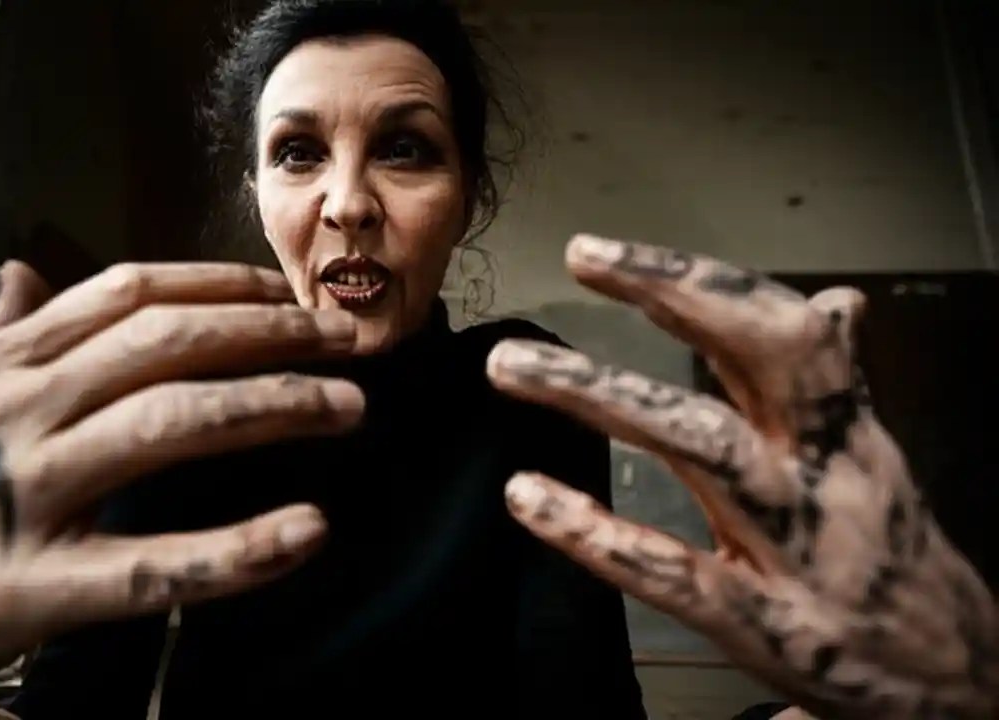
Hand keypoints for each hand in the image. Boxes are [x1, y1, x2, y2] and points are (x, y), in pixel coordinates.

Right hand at [0, 261, 363, 717]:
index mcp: (4, 364)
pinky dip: (238, 549)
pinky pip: (153, 566)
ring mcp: (24, 495)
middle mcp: (16, 412)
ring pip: (170, 427)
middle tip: (346, 340)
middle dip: (269, 335)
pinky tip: (304, 532)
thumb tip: (26, 271)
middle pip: (165, 345)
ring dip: (274, 408)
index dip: (221, 283)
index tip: (288, 291)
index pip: (128, 294)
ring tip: (346, 406)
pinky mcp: (31, 589)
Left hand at [488, 235, 998, 718]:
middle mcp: (827, 475)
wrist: (960, 682)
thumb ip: (833, 386)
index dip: (695, 281)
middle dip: (673, 299)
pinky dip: (596, 532)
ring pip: (705, 450)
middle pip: (763, 362)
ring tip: (515, 368)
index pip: (781, 329)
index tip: (603, 253)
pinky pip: (673, 570)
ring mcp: (798, 549)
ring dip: (604, 397)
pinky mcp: (766, 623)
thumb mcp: (871, 461)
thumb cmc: (891, 554)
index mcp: (846, 432)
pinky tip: (529, 497)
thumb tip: (837, 302)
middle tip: (580, 263)